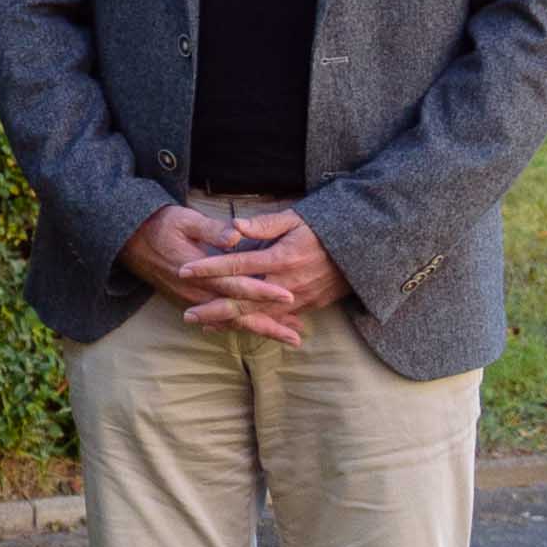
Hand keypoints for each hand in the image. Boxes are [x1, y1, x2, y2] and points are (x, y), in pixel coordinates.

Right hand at [122, 201, 289, 344]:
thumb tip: (236, 234)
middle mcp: (196, 292)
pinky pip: (219, 320)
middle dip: (269, 325)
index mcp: (200, 272)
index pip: (237, 284)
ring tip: (288, 337)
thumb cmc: (160, 225)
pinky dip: (242, 326)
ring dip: (260, 329)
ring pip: (231, 321)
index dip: (263, 291)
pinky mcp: (189, 303)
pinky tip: (260, 328)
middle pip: (238, 314)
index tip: (288, 296)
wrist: (128, 240)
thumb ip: (211, 229)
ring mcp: (192, 301)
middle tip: (297, 337)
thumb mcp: (184, 219)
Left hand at [180, 209, 346, 344]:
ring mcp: (298, 297)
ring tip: (203, 325)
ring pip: (258, 315)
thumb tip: (235, 225)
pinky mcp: (308, 306)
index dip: (209, 268)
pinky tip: (234, 328)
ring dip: (230, 322)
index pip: (237, 264)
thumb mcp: (294, 219)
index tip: (183, 271)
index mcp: (280, 257)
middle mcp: (287, 282)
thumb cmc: (322, 229)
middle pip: (244, 300)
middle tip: (187, 315)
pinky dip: (255, 325)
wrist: (363, 249)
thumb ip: (264, 224)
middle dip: (213, 308)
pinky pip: (277, 319)